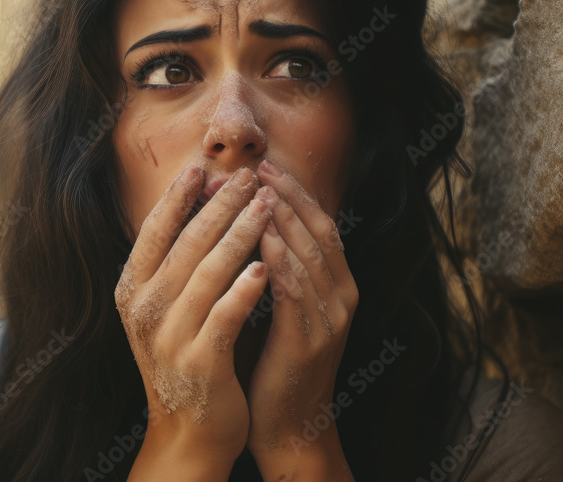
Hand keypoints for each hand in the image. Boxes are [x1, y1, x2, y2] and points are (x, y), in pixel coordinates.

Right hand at [114, 162, 275, 458]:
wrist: (190, 428)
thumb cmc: (185, 357)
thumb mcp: (163, 309)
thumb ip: (173, 265)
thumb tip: (196, 206)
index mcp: (132, 290)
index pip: (153, 233)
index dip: (176, 198)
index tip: (200, 167)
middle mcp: (145, 310)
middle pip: (185, 245)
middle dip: (218, 206)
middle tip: (246, 178)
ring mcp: (170, 336)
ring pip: (208, 272)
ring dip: (240, 234)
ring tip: (265, 206)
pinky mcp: (201, 361)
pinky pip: (225, 316)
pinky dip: (245, 289)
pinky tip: (266, 266)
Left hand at [245, 159, 358, 476]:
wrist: (287, 426)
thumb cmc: (274, 362)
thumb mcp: (279, 307)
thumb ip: (274, 269)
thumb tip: (249, 223)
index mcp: (337, 286)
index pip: (319, 225)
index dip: (294, 192)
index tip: (264, 165)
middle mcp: (341, 297)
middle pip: (318, 231)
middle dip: (287, 195)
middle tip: (256, 165)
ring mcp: (330, 319)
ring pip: (308, 255)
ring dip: (281, 219)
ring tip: (254, 189)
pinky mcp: (309, 341)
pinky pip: (295, 292)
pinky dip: (279, 261)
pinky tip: (260, 238)